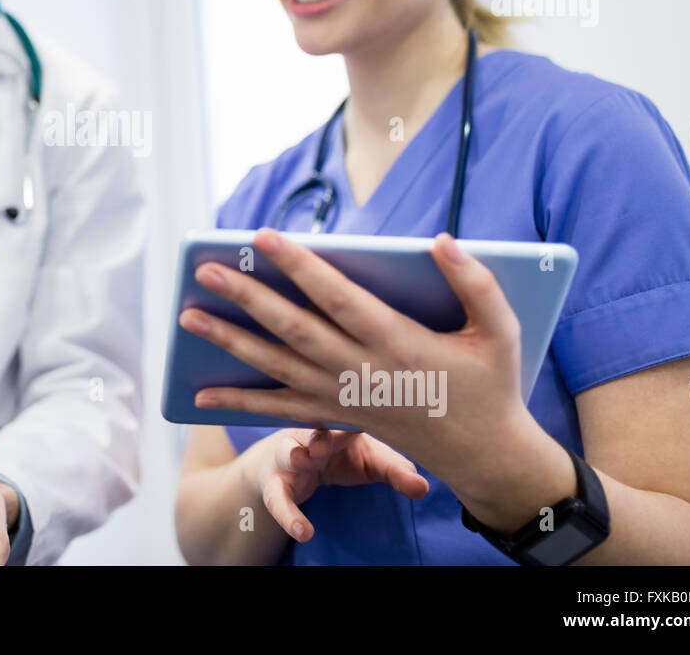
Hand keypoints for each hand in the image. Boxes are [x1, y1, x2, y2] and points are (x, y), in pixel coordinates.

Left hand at [184, 229, 535, 491]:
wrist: (483, 453)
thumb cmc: (491, 383)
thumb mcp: (502, 331)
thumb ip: (477, 284)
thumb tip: (440, 241)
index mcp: (399, 343)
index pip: (337, 296)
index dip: (298, 265)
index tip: (262, 236)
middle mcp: (362, 371)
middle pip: (292, 329)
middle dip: (246, 298)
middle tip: (205, 269)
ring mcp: (343, 397)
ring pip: (275, 368)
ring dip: (228, 342)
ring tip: (187, 316)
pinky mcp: (335, 415)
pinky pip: (279, 410)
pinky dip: (238, 404)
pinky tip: (201, 394)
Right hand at [241, 427, 428, 541]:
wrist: (289, 461)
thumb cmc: (340, 454)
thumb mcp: (371, 460)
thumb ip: (395, 472)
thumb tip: (423, 488)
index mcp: (338, 423)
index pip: (349, 416)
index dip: (355, 413)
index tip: (369, 410)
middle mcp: (311, 434)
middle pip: (314, 428)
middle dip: (321, 431)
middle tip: (327, 438)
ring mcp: (289, 456)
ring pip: (288, 452)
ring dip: (294, 453)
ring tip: (303, 461)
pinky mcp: (276, 484)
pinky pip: (278, 499)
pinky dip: (289, 516)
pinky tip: (303, 533)